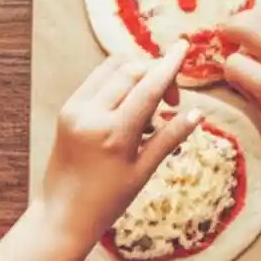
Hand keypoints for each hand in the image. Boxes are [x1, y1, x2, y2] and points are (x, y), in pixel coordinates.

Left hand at [38, 42, 199, 244]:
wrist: (62, 214)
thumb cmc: (108, 201)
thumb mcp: (143, 172)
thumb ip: (170, 138)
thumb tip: (198, 112)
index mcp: (114, 134)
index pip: (147, 87)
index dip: (168, 65)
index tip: (184, 47)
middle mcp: (91, 115)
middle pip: (130, 72)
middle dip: (155, 74)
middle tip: (172, 99)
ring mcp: (74, 110)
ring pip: (111, 70)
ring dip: (136, 75)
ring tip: (152, 106)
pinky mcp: (66, 110)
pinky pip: (96, 82)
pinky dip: (117, 84)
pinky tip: (130, 107)